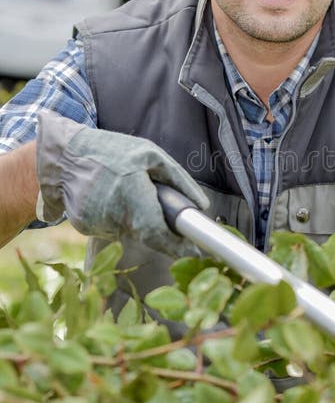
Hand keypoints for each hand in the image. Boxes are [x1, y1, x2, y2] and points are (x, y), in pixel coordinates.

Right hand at [36, 111, 208, 259]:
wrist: (65, 155)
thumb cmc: (113, 151)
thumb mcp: (150, 154)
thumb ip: (178, 179)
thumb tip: (200, 206)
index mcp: (130, 189)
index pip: (156, 230)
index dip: (175, 246)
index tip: (192, 251)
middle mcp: (112, 209)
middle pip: (145, 233)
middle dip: (158, 229)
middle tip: (162, 213)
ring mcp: (96, 221)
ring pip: (129, 231)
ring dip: (135, 219)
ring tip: (127, 192)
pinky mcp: (85, 227)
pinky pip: (112, 228)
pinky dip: (118, 217)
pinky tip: (110, 197)